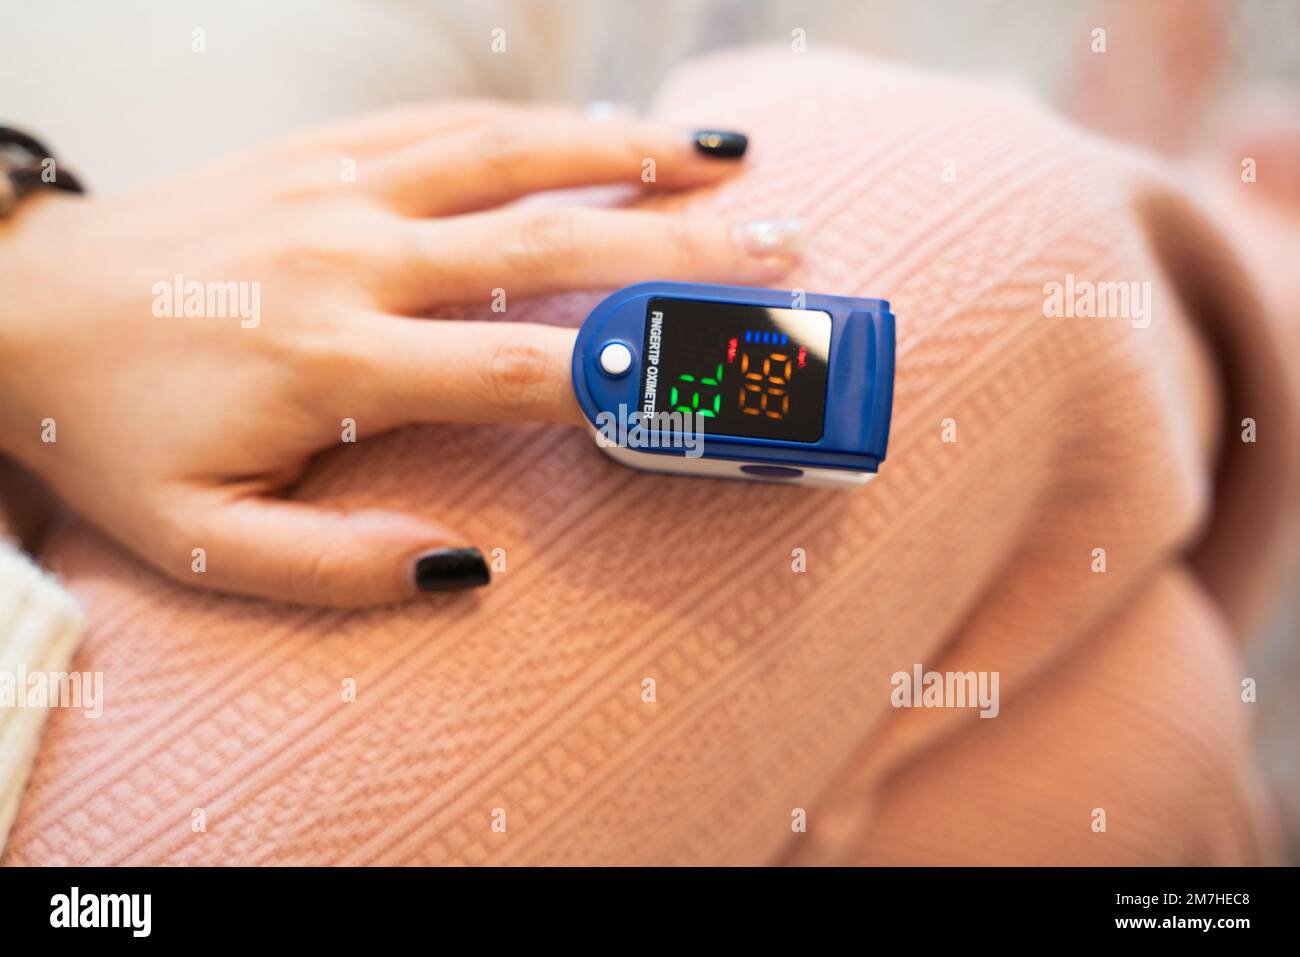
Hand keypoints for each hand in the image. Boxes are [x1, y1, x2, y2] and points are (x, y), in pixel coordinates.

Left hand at [0, 102, 801, 605]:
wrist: (17, 315)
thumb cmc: (117, 436)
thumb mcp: (202, 544)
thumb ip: (336, 571)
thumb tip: (471, 567)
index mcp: (336, 363)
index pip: (521, 370)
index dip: (633, 380)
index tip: (726, 383)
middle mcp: (354, 259)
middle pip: (547, 246)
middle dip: (680, 251)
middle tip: (784, 249)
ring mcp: (340, 188)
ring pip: (512, 155)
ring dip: (630, 154)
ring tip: (728, 157)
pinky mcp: (322, 151)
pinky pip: (450, 121)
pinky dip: (540, 121)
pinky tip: (607, 129)